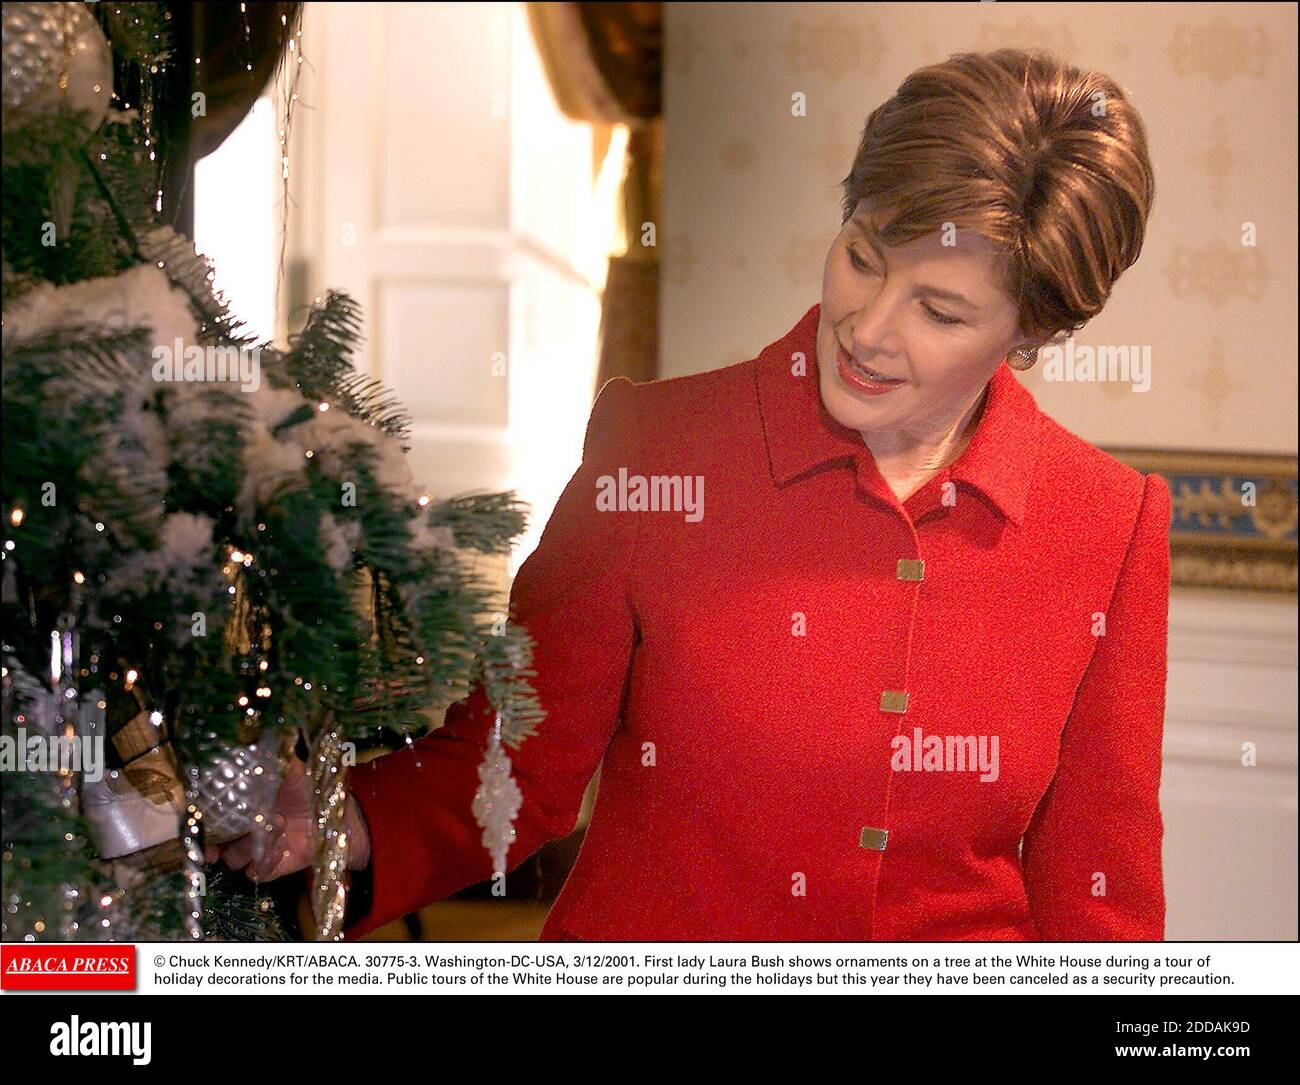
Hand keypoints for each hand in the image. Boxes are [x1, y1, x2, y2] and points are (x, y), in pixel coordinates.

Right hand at [206, 753, 370, 880]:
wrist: (336, 817)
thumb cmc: (309, 790)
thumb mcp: (292, 770)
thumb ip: (271, 760)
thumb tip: (253, 743)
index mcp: (238, 806)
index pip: (208, 817)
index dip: (202, 821)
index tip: (203, 822)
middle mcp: (239, 831)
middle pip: (213, 842)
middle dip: (222, 837)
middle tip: (244, 823)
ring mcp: (252, 851)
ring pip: (233, 858)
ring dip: (254, 844)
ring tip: (281, 823)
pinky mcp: (267, 869)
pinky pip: (254, 872)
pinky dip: (267, 861)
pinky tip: (284, 846)